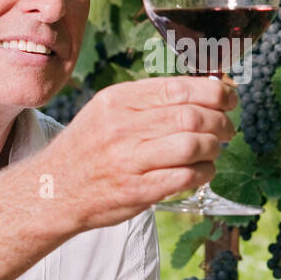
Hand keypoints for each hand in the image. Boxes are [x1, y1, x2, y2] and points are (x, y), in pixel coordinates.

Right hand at [38, 76, 237, 231]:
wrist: (52, 190)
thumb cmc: (88, 149)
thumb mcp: (107, 111)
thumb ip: (149, 101)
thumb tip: (203, 92)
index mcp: (118, 100)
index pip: (178, 88)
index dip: (214, 92)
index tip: (229, 97)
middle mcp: (122, 127)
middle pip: (190, 116)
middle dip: (220, 121)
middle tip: (227, 128)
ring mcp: (129, 161)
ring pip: (191, 145)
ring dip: (213, 147)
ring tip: (214, 149)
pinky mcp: (136, 191)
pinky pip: (184, 177)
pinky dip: (204, 173)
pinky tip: (203, 171)